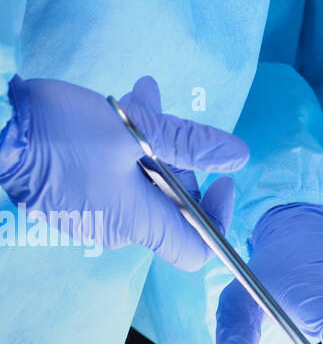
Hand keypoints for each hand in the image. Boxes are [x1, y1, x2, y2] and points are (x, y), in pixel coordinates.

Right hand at [0, 75, 242, 269]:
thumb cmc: (63, 133)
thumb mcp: (138, 129)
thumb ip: (190, 142)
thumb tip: (239, 155)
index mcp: (136, 221)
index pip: (195, 248)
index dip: (217, 217)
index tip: (221, 177)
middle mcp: (115, 225)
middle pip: (171, 202)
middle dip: (179, 156)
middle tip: (167, 114)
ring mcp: (89, 211)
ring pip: (141, 178)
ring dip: (152, 138)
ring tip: (143, 94)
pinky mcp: (69, 194)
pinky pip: (113, 174)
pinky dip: (124, 144)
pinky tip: (121, 105)